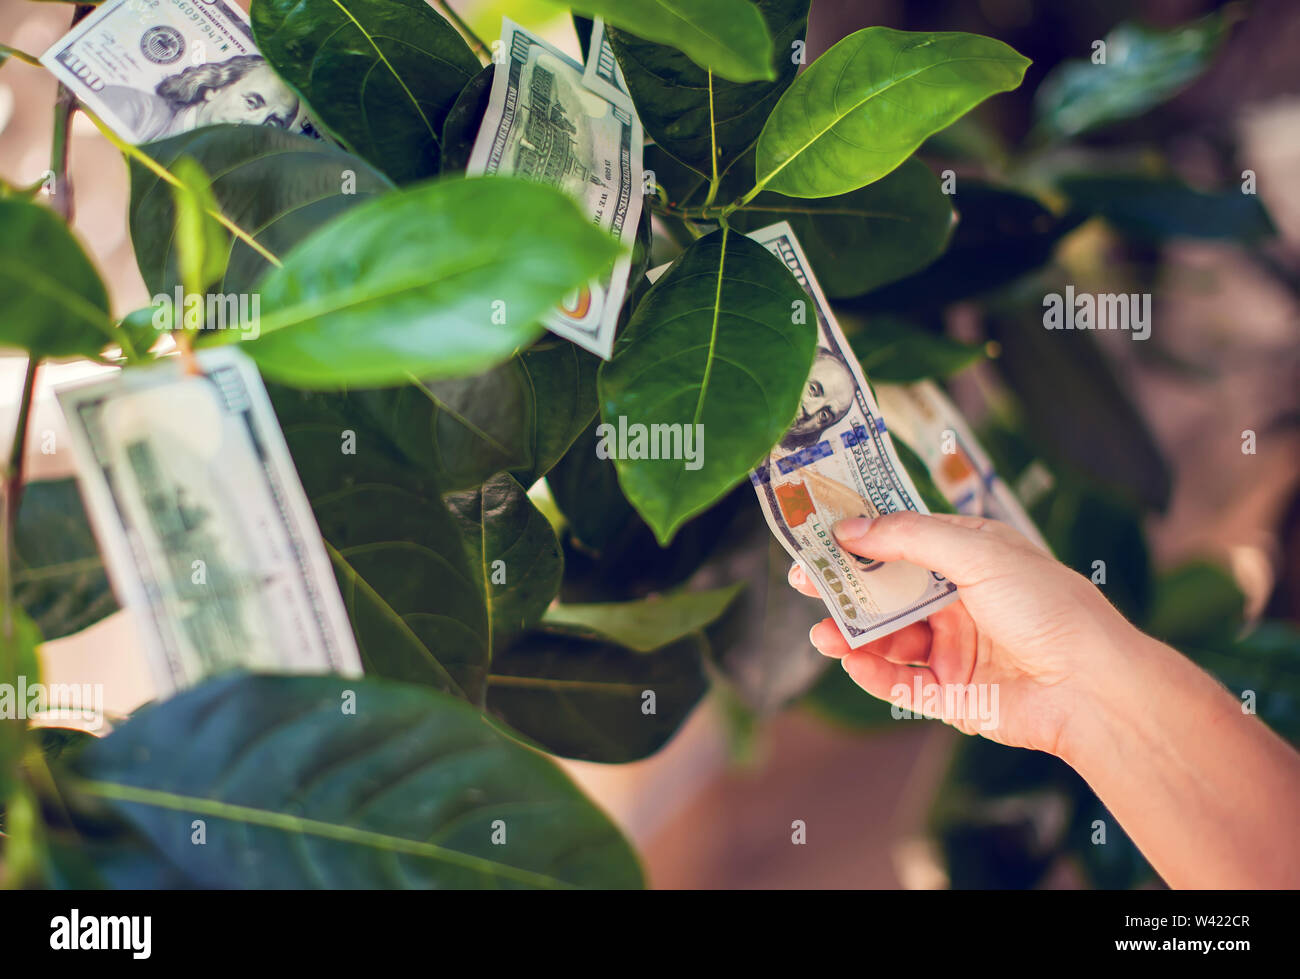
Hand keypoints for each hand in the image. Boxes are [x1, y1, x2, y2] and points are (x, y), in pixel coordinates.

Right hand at [790, 512, 1141, 756]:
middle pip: (887, 590)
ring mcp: (954, 649)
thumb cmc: (1051, 609)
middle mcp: (959, 601)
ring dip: (851, 634)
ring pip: (886, 638)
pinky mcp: (950, 695)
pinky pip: (898, 683)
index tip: (819, 529)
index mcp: (972, 558)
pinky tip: (849, 661)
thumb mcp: (980, 553)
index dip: (863, 534)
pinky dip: (870, 672)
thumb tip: (852, 528)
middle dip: (846, 586)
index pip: (905, 538)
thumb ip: (911, 537)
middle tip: (804, 579)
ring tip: (821, 632)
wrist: (1093, 689)